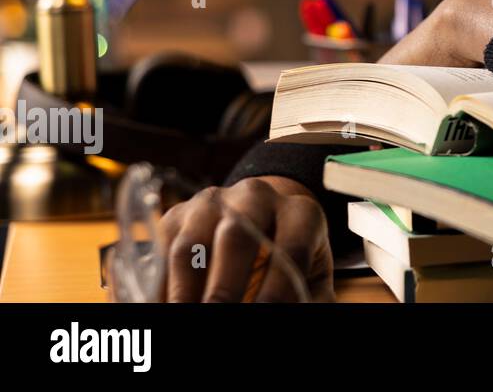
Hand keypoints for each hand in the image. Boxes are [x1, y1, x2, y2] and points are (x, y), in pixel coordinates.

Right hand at [149, 176, 333, 301]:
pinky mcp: (176, 216)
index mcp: (299, 212)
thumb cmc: (290, 257)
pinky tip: (164, 307)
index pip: (292, 249)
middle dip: (224, 287)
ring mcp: (211, 203)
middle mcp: (255, 197)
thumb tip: (303, 311)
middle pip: (237, 237)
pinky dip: (158, 288)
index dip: (278, 289)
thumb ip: (310, 297)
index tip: (264, 314)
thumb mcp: (310, 272)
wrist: (261, 219)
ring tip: (183, 318)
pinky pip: (159, 253)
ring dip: (183, 292)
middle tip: (217, 316)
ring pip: (190, 246)